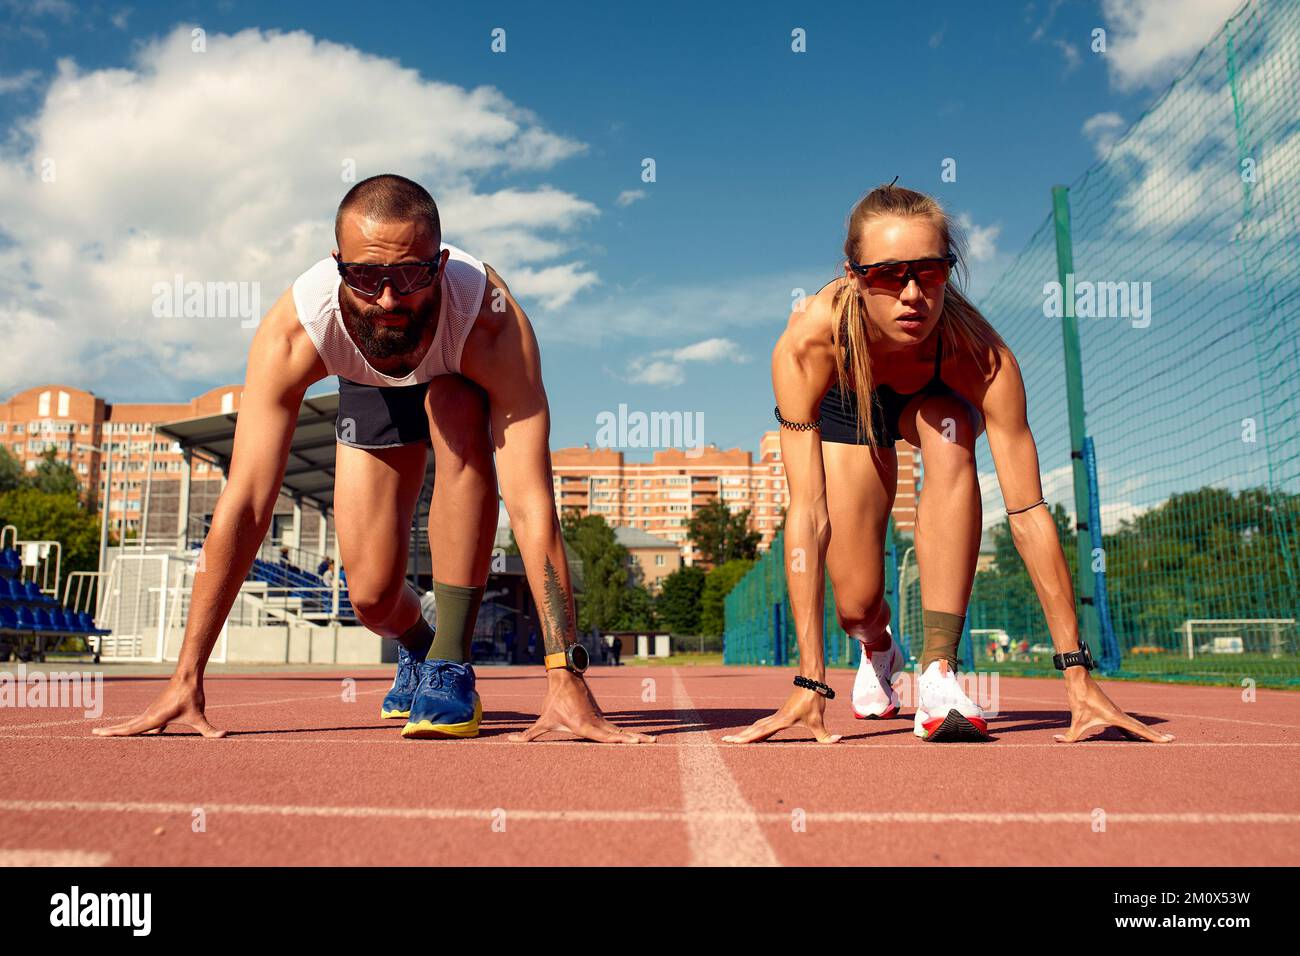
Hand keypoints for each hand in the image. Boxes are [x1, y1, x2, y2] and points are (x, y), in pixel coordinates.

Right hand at [92, 675, 225, 737]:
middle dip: (112, 731)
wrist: (188, 676)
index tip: (98, 733)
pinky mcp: (158, 709)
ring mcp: (152, 711)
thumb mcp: (199, 716)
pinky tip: (141, 733)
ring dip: (122, 728)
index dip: (115, 733)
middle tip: (94, 733)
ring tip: (107, 733)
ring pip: (134, 723)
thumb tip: (225, 736)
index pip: (130, 729)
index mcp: (154, 719)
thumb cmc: (191, 696)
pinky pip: (144, 721)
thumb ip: (210, 730)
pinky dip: (136, 726)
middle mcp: (149, 714)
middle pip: (127, 726)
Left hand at [511, 668, 653, 743]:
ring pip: (621, 731)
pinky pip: (617, 728)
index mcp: (585, 726)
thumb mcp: (542, 720)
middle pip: (619, 734)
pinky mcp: (601, 717)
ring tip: (652, 742)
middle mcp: (596, 723)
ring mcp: (601, 719)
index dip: (620, 741)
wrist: (565, 677)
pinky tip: (638, 739)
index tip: (633, 743)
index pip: (605, 737)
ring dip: (636, 736)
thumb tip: (510, 741)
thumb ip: (528, 735)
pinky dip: (628, 734)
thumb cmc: (553, 700)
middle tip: (653, 743)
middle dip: (636, 739)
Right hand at [722, 686, 840, 743]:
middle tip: (725, 741)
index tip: (733, 742)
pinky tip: (754, 732)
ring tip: (735, 739)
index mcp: (781, 721)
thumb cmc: (813, 700)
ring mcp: (776, 716)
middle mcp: (775, 718)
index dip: (747, 738)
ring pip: (757, 725)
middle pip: (754, 729)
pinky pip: (763, 723)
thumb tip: (838, 741)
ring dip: (746, 732)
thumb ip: (826, 735)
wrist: (811, 682)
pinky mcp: (780, 715)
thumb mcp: (819, 720)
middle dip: (740, 736)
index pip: (760, 732)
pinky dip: (755, 729)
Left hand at [1055, 669, 1172, 742]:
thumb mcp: (1075, 718)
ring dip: (1147, 732)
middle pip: (1142, 728)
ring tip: (1161, 739)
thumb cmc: (1079, 697)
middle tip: (1173, 741)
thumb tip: (1056, 740)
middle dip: (1156, 736)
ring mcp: (1117, 713)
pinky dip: (1135, 730)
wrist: (1079, 678)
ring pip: (1135, 725)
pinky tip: (1136, 736)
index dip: (1153, 736)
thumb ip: (1069, 735)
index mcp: (1116, 717)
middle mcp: (1120, 715)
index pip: (1139, 730)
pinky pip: (1127, 723)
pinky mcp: (1111, 711)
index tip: (1168, 741)